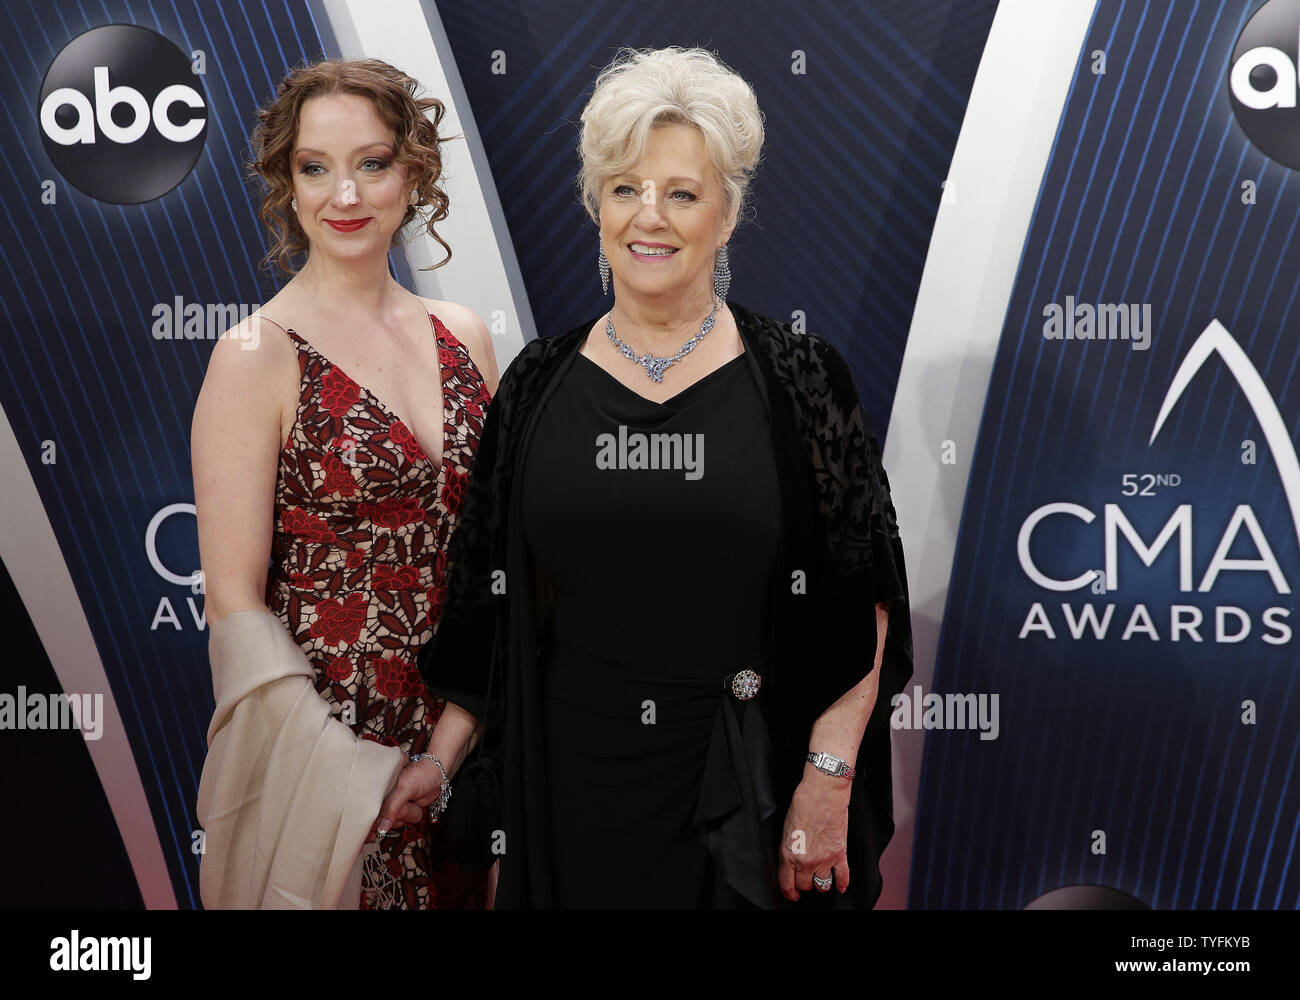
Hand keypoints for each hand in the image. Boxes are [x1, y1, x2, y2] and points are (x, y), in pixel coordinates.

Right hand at [368, 759, 446, 842]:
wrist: (436, 774)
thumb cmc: (420, 773)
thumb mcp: (405, 787)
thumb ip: (391, 807)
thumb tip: (381, 826)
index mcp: (376, 790)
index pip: (366, 812)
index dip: (366, 825)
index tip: (368, 834)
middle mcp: (382, 800)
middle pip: (381, 822)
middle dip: (396, 815)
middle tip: (403, 803)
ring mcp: (393, 808)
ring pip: (395, 824)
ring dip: (406, 814)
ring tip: (411, 800)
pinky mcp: (403, 812)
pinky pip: (406, 822)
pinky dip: (412, 815)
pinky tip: (414, 804)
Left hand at [777, 775, 851, 900]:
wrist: (823, 793)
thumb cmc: (803, 804)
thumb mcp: (786, 828)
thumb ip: (788, 847)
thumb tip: (791, 859)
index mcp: (789, 853)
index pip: (787, 883)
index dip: (789, 892)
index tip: (791, 894)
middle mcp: (806, 861)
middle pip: (805, 885)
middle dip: (804, 884)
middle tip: (804, 880)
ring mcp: (824, 859)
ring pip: (823, 885)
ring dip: (821, 884)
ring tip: (820, 879)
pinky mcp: (840, 853)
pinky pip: (842, 876)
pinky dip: (842, 883)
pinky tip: (840, 886)